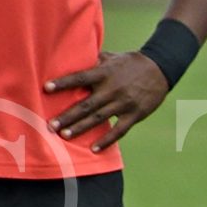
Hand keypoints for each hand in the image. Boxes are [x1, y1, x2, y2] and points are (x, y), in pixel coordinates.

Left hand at [48, 52, 169, 151]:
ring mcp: (124, 103)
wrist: (161, 68)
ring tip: (64, 135)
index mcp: (105, 73)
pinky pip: (119, 130)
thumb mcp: (112, 58)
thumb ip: (93, 62)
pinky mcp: (135, 114)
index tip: (46, 88)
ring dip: (81, 128)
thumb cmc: (131, 62)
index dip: (63, 83)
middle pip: (87, 104)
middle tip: (50, 126)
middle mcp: (113, 88)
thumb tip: (71, 59)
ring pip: (99, 118)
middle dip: (68, 116)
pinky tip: (93, 149)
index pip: (80, 78)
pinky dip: (107, 140)